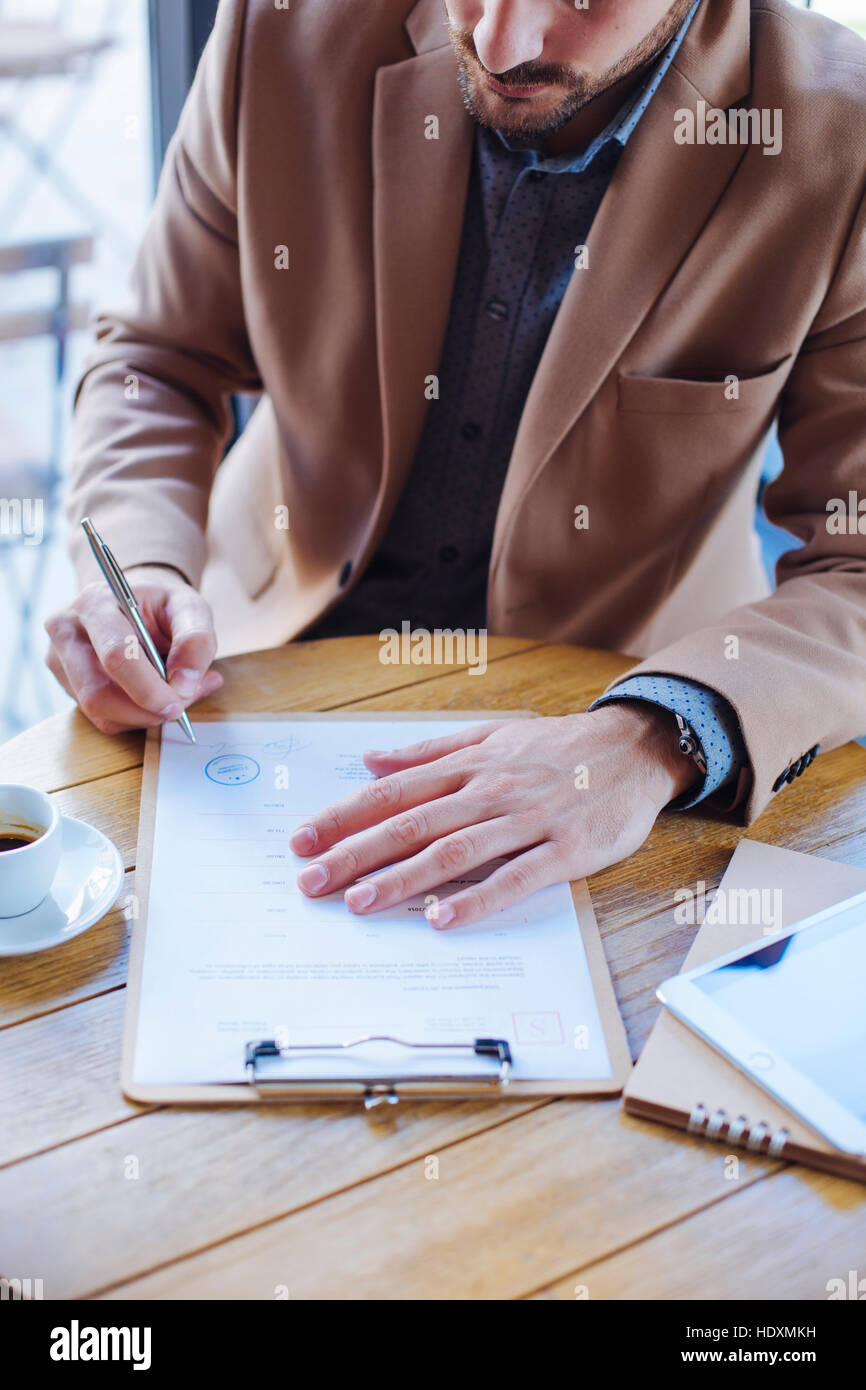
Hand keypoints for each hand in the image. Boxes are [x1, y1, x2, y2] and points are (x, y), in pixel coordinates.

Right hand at [45, 563, 222, 734]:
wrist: (134, 603)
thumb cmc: (162, 605)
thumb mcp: (190, 608)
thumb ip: (196, 640)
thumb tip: (185, 686)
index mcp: (95, 603)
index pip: (116, 656)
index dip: (150, 688)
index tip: (181, 699)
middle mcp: (67, 631)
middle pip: (99, 693)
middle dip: (147, 710)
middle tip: (181, 706)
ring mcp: (59, 659)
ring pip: (99, 712)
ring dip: (143, 716)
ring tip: (174, 698)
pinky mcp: (65, 683)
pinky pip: (101, 717)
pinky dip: (134, 717)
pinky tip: (154, 700)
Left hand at [290, 704, 697, 927]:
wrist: (636, 747)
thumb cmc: (557, 748)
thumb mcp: (490, 735)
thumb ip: (428, 753)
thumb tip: (370, 759)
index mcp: (469, 765)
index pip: (393, 791)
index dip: (345, 816)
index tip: (302, 841)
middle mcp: (491, 790)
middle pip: (413, 823)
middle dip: (357, 853)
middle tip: (311, 880)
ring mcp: (529, 820)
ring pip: (455, 851)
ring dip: (403, 878)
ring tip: (359, 902)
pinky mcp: (566, 850)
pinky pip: (516, 877)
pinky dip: (478, 898)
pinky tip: (443, 918)